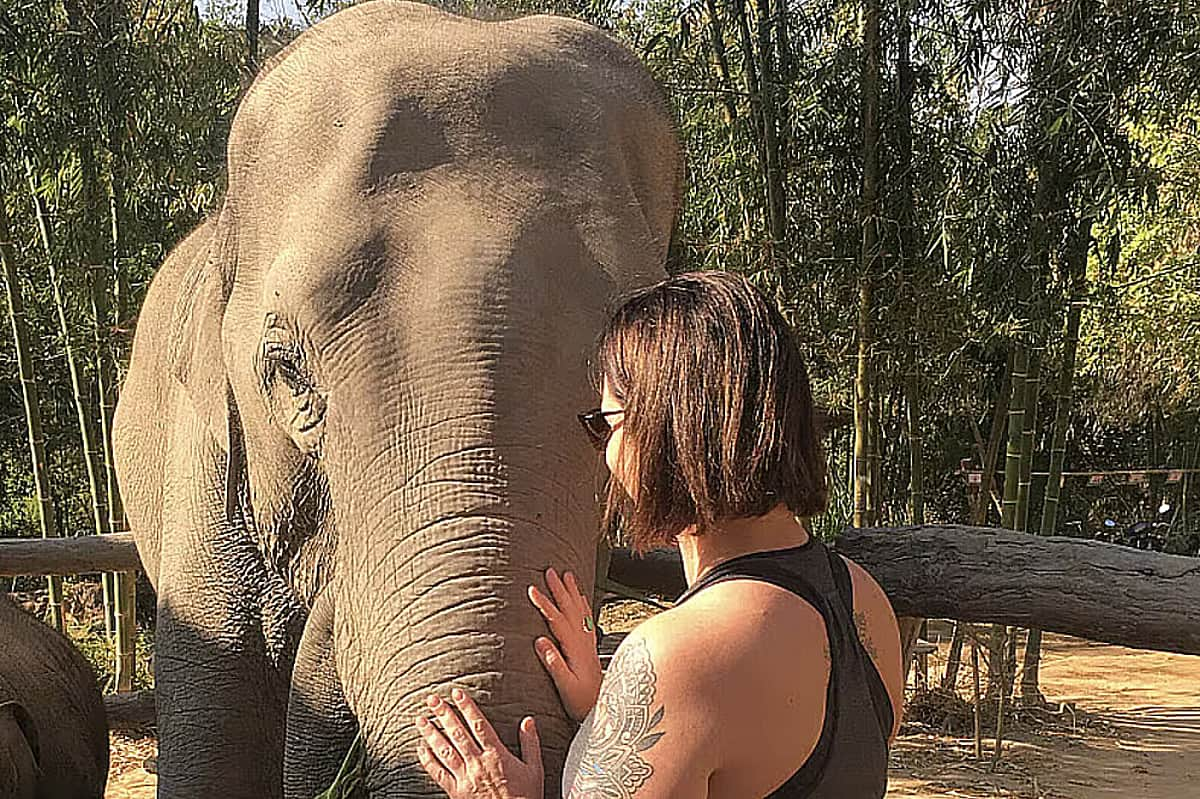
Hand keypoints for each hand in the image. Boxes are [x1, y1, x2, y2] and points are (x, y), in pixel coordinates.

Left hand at [415, 689, 543, 798]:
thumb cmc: (525, 796)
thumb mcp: (535, 769)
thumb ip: (530, 743)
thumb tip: (528, 720)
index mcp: (497, 755)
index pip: (479, 725)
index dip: (467, 707)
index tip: (457, 693)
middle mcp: (478, 764)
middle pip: (457, 734)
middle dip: (443, 714)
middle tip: (431, 699)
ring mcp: (465, 778)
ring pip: (444, 751)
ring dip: (431, 734)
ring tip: (420, 719)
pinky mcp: (456, 792)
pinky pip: (439, 774)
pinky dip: (428, 760)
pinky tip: (421, 748)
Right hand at [528, 568, 601, 721]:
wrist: (602, 708)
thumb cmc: (581, 701)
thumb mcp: (566, 687)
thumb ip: (554, 664)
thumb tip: (540, 641)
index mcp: (574, 648)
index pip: (557, 619)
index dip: (544, 603)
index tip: (532, 589)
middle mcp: (583, 641)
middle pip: (570, 609)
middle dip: (559, 589)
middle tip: (549, 571)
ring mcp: (588, 642)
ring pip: (579, 610)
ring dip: (572, 591)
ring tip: (566, 574)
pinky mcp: (590, 646)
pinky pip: (587, 618)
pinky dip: (583, 604)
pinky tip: (581, 597)